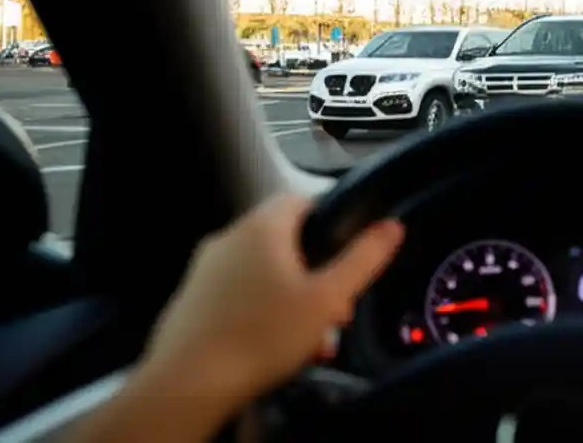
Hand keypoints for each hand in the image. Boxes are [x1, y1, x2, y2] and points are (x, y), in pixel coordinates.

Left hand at [140, 195, 403, 405]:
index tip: (346, 253)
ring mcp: (205, 269)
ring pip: (261, 272)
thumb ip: (363, 259)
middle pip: (284, 241)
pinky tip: (274, 344)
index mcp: (263, 227)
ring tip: (309, 336)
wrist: (189, 382)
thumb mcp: (328, 298)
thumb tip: (392, 226)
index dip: (330, 220)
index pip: (301, 200)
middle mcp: (229, 237)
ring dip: (291, 297)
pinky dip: (261, 311)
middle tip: (334, 307)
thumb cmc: (263, 335)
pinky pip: (237, 294)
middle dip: (315, 272)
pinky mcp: (192, 299)